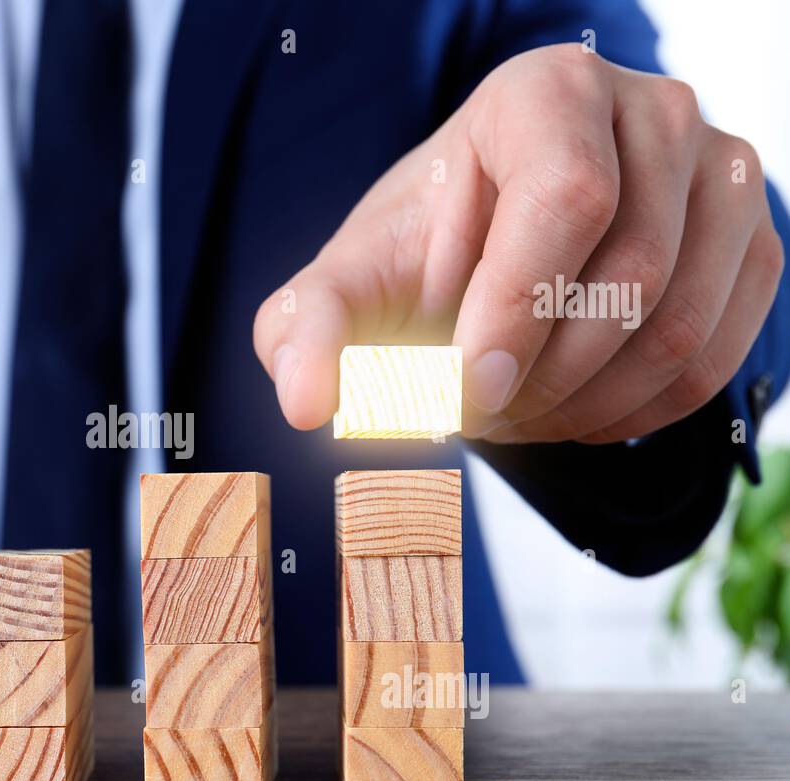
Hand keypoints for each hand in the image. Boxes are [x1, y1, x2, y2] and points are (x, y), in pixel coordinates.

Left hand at [253, 44, 783, 442]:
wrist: (492, 248)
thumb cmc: (421, 253)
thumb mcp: (349, 281)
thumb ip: (308, 332)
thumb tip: (307, 407)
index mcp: (547, 92)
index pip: (568, 197)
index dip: (518, 309)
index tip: (463, 389)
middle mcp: (654, 114)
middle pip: (630, 276)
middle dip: (538, 375)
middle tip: (471, 410)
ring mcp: (720, 178)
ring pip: (678, 328)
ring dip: (581, 405)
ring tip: (510, 413)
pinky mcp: (751, 248)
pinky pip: (713, 361)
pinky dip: (631, 414)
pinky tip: (567, 412)